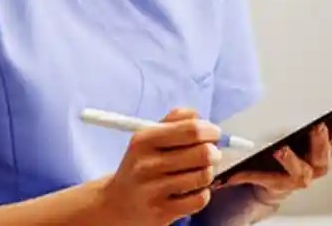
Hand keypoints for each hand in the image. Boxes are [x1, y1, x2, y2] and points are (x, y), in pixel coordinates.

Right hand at [98, 108, 223, 225]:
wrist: (117, 203)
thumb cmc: (141, 165)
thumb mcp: (149, 137)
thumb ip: (175, 120)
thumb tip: (200, 118)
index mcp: (145, 140)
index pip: (191, 130)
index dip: (210, 131)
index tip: (214, 134)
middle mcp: (147, 164)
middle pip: (203, 153)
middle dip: (214, 153)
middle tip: (211, 154)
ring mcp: (153, 190)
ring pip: (204, 176)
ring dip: (208, 173)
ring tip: (199, 172)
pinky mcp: (161, 212)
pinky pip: (200, 199)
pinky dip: (203, 193)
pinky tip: (192, 190)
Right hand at [219, 100, 331, 206]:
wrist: (276, 181)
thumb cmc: (262, 173)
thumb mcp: (248, 174)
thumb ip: (236, 175)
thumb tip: (217, 177)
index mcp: (288, 179)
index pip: (289, 173)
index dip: (287, 162)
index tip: (279, 150)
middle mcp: (309, 170)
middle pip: (317, 159)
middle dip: (317, 143)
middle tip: (316, 127)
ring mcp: (321, 158)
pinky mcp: (328, 145)